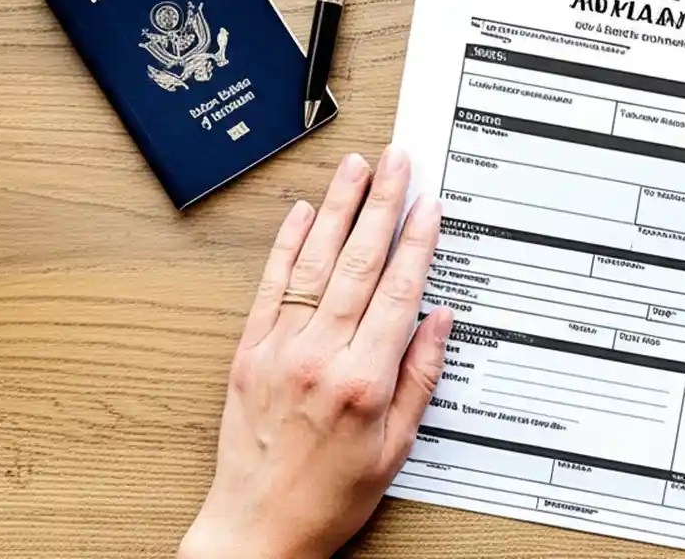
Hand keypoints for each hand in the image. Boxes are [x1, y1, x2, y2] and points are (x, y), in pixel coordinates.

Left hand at [179, 145, 452, 558]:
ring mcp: (278, 349)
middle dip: (381, 205)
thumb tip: (437, 321)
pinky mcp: (247, 352)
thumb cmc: (329, 497)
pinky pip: (270, 286)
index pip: (398, 292)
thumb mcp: (395, 448)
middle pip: (358, 263)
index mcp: (363, 380)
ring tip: (355, 169)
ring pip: (315, 263)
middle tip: (397, 163)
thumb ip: (420, 378)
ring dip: (337, 209)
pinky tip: (302, 214)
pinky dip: (287, 245)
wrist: (256, 530)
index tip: (428, 207)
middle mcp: (318, 356)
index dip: (416, 242)